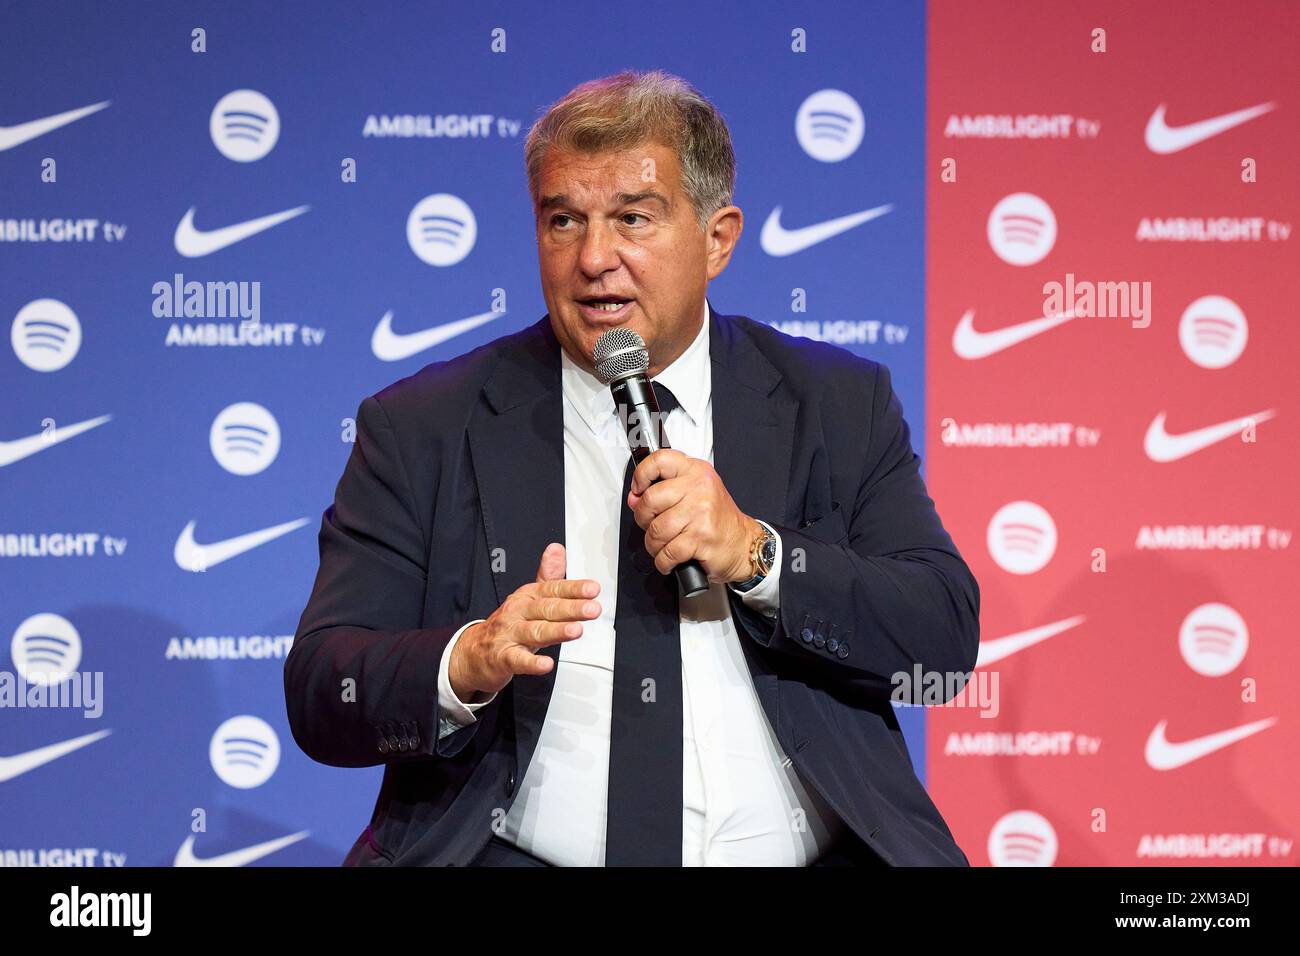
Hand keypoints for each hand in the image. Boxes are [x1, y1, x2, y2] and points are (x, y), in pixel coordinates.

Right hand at [448, 542, 599, 700]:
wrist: (473, 652)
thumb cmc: (508, 624)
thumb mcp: (529, 598)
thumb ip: (548, 576)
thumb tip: (556, 549)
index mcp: (527, 596)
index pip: (552, 589)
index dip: (574, 589)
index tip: (593, 589)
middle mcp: (518, 612)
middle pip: (546, 609)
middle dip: (571, 608)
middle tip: (592, 609)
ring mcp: (509, 634)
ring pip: (534, 632)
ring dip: (556, 631)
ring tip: (576, 631)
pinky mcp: (502, 657)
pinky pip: (517, 659)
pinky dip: (532, 663)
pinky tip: (546, 664)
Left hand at [627, 448, 760, 583]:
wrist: (743, 544)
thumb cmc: (717, 520)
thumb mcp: (695, 493)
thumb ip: (665, 491)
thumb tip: (635, 498)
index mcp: (696, 471)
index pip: (659, 460)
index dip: (641, 475)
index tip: (638, 490)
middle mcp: (699, 488)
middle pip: (650, 499)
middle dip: (643, 519)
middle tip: (650, 525)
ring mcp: (700, 512)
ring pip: (656, 529)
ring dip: (653, 544)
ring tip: (662, 545)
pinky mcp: (701, 537)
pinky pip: (667, 552)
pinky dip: (663, 561)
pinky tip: (669, 559)